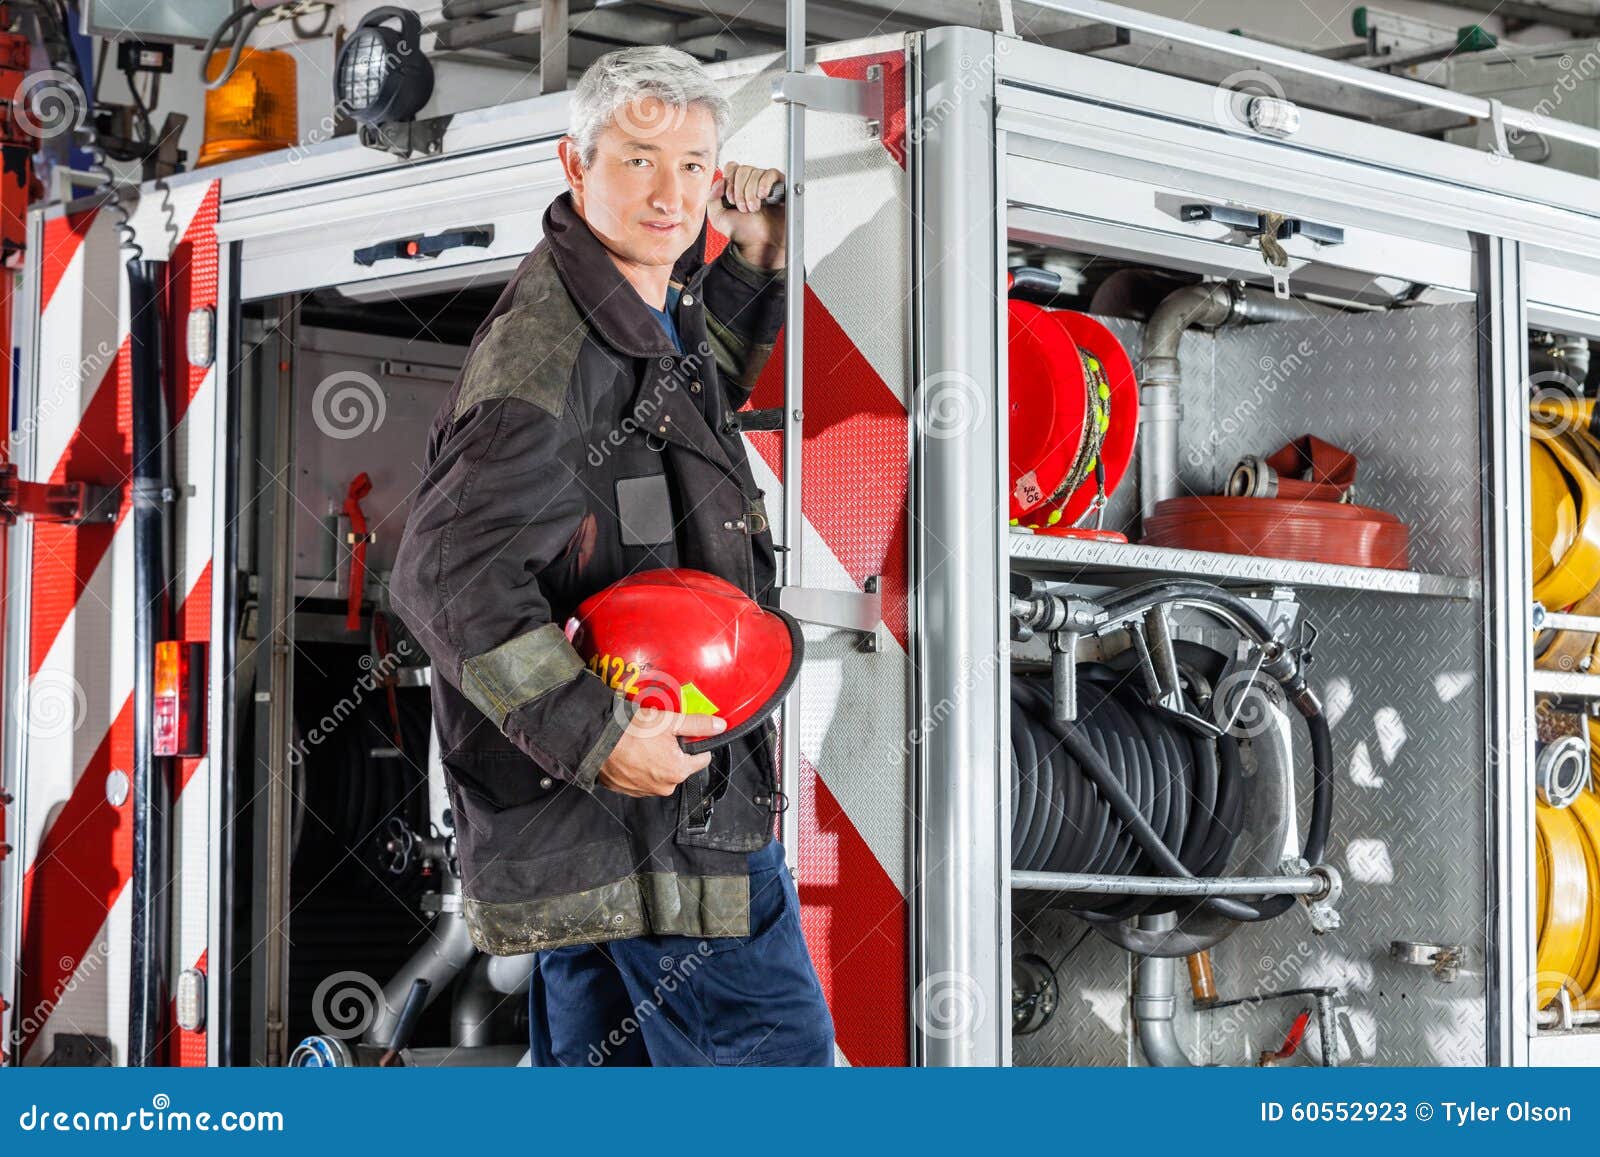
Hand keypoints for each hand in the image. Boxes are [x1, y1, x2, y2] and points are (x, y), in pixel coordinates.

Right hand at [596, 707, 726, 796]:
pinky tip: (632, 753)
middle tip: (658, 735)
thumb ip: (697, 725)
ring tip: (642, 742)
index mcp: (678, 771)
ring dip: (656, 760)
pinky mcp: (629, 791)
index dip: (695, 743)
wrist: (596, 742)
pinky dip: (640, 768)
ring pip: (661, 772)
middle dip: (674, 751)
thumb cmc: (631, 731)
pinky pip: (643, 779)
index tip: (683, 734)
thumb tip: (719, 726)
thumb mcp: (669, 721)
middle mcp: (664, 786)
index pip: (702, 759)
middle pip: (680, 766)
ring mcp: (645, 791)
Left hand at [707, 161, 784, 269]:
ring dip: (751, 192)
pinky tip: (762, 196)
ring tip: (754, 208)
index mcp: (737, 187)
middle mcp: (751, 183)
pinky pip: (771, 173)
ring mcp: (766, 184)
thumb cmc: (744, 234)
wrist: (760, 245)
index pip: (732, 168)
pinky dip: (764, 183)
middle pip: (743, 169)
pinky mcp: (780, 186)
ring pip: (756, 172)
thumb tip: (720, 181)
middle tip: (743, 208)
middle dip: (740, 190)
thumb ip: (712, 198)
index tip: (730, 200)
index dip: (729, 181)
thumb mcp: (718, 218)